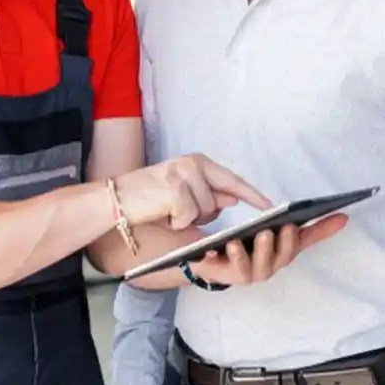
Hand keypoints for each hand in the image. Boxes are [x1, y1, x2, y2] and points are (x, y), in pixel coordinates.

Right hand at [114, 154, 272, 229]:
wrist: (114, 200)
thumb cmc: (149, 199)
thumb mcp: (182, 194)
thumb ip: (208, 195)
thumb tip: (232, 200)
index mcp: (196, 162)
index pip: (231, 179)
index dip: (251, 194)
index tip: (269, 206)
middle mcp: (192, 163)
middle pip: (219, 198)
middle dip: (203, 212)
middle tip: (177, 212)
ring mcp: (183, 175)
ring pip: (205, 210)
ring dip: (187, 218)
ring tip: (166, 211)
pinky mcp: (175, 190)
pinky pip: (189, 217)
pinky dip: (177, 222)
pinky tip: (162, 215)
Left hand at [190, 213, 349, 286]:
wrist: (202, 257)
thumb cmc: (236, 240)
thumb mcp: (258, 223)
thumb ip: (277, 216)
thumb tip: (298, 207)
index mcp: (280, 247)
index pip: (308, 237)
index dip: (325, 228)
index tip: (342, 216)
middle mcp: (271, 262)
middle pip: (286, 254)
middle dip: (288, 241)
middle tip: (286, 227)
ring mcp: (253, 272)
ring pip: (263, 265)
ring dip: (263, 250)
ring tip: (262, 234)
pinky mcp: (231, 276)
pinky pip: (236, 269)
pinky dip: (235, 256)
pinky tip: (231, 242)